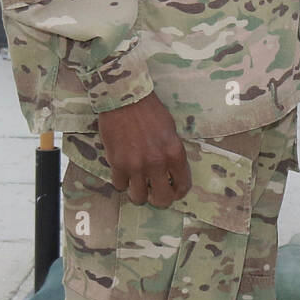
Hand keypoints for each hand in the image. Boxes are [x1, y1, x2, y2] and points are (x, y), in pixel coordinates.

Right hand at [98, 92, 191, 207]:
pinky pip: (120, 185)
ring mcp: (136, 165)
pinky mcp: (117, 164)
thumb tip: (171, 170)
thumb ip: (171, 152)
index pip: (182, 184)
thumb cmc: (150, 111)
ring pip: (139, 197)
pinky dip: (122, 181)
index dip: (178, 192)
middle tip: (155, 194)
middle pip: (162, 198)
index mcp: (175, 153)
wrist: (126, 100)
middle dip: (160, 199)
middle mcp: (157, 163)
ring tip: (138, 186)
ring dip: (139, 193)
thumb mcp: (170, 130)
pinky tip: (124, 172)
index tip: (174, 192)